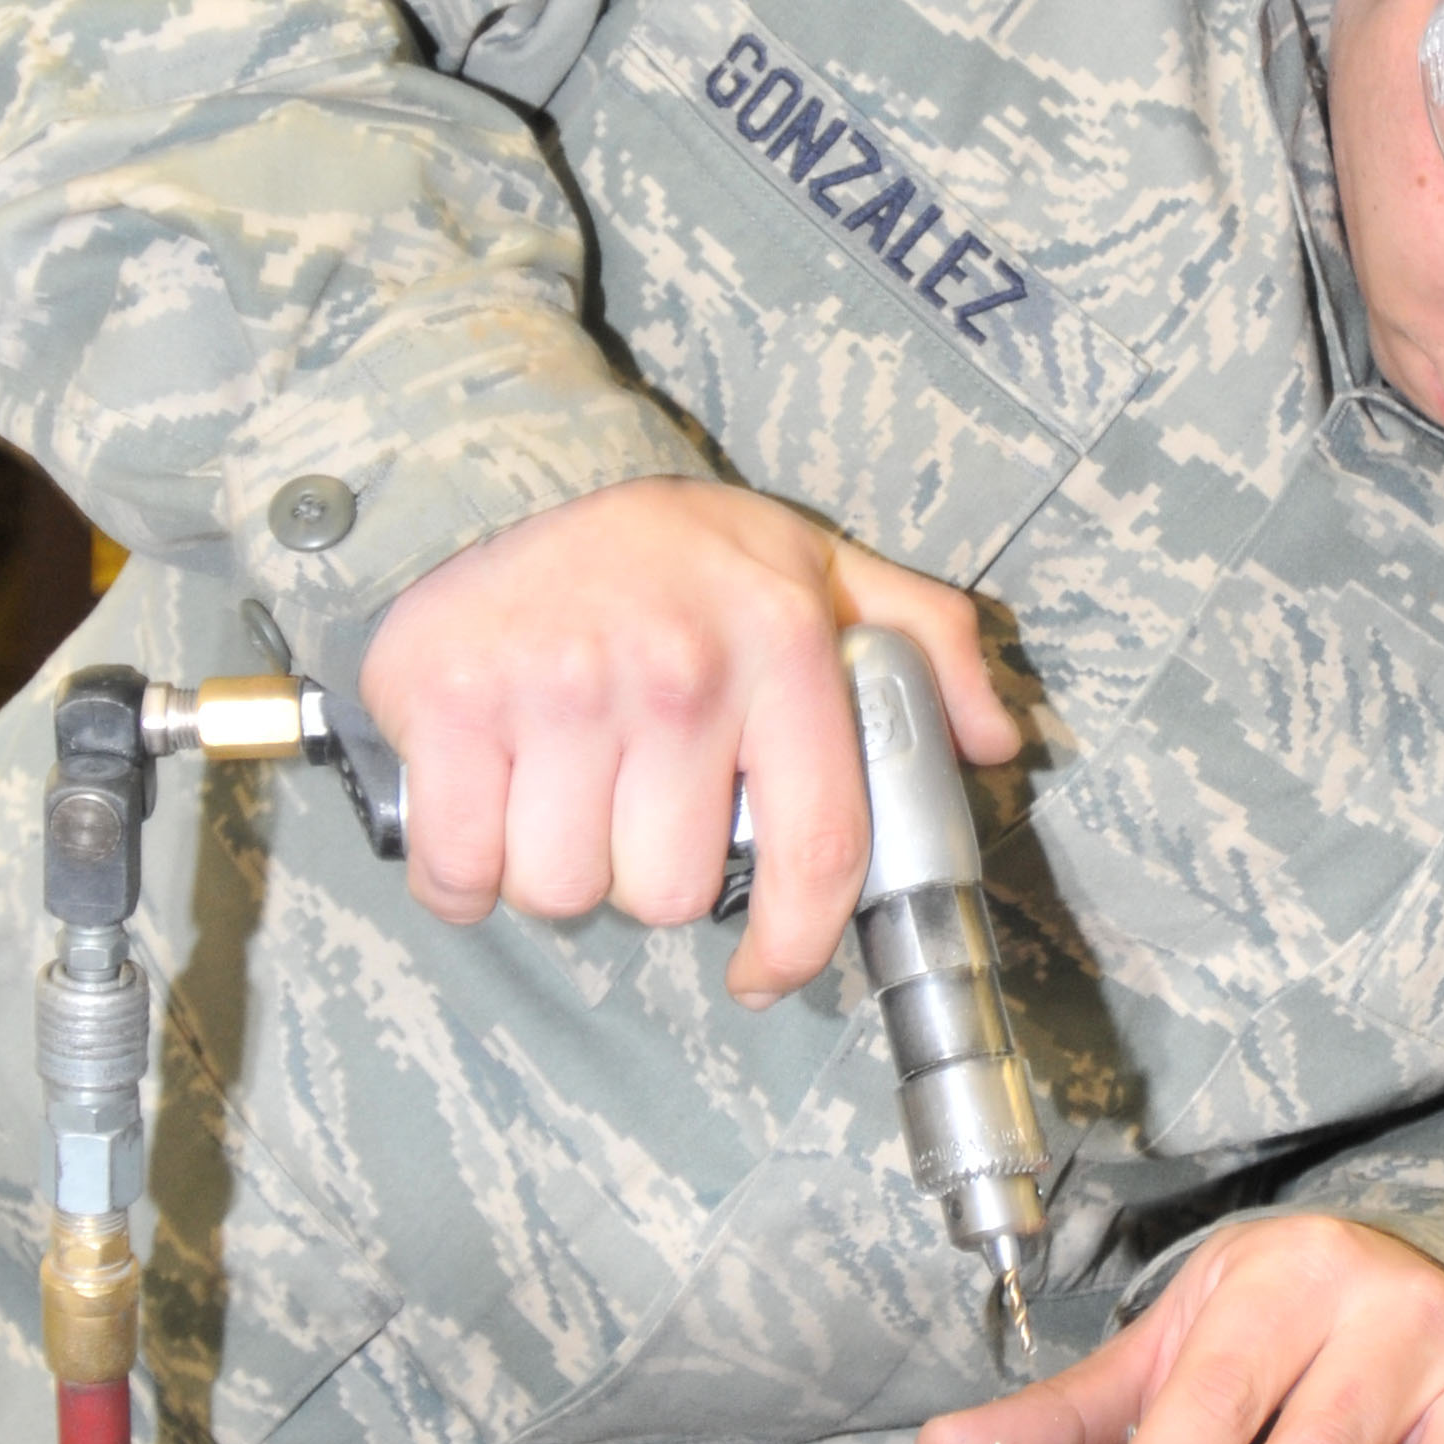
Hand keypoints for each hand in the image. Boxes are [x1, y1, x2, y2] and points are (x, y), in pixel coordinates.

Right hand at [359, 478, 1017, 1001]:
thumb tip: (994, 738)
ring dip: (558, 872)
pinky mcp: (448, 702)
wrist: (516, 468)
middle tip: (636, 811)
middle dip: (650, 878)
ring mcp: (557, 685)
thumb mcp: (820, 569)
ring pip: (564, 890)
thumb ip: (926, 644)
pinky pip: (462, 866)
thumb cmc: (677, 551)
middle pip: (669, 894)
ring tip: (564, 797)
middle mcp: (678, 670)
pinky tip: (486, 812)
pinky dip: (465, 871)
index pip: (817, 851)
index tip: (766, 976)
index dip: (796, 947)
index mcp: (784, 647)